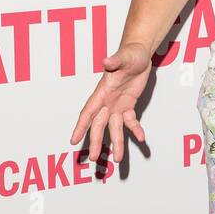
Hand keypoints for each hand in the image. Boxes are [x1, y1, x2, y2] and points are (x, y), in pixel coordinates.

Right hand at [69, 40, 151, 163]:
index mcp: (102, 92)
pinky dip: (135, 130)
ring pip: (115, 128)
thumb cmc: (129, 54)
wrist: (139, 54)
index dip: (81, 126)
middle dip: (96, 142)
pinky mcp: (129, 105)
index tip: (73, 140)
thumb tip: (105, 61)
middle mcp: (107, 102)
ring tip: (118, 159)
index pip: (88, 112)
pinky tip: (141, 139)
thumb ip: (114, 61)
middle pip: (99, 125)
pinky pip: (131, 121)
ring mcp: (118, 105)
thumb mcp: (123, 57)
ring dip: (117, 143)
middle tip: (93, 159)